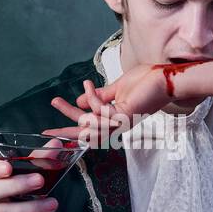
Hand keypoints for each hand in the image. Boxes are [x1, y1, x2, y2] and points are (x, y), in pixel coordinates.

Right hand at [42, 67, 172, 143]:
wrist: (166, 79)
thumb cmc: (147, 81)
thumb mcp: (116, 88)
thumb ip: (99, 96)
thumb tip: (80, 102)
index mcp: (115, 119)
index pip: (89, 126)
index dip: (70, 126)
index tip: (52, 126)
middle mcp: (117, 125)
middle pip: (85, 132)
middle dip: (64, 129)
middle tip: (46, 128)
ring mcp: (121, 123)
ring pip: (88, 125)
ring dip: (70, 113)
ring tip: (56, 100)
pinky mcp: (124, 117)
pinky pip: (99, 112)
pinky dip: (90, 99)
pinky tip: (87, 85)